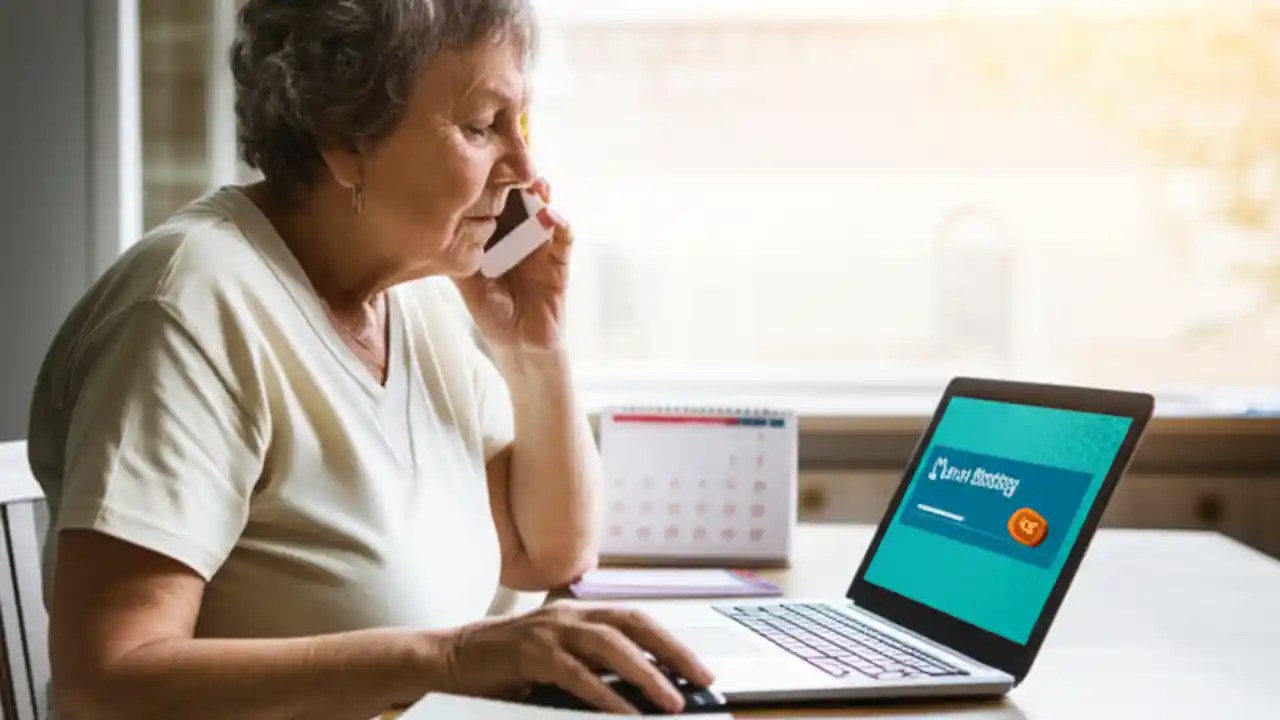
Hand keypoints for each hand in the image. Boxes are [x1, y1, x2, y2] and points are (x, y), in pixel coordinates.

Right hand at [442, 603, 714, 714]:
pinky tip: (624, 713)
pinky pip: (576, 673)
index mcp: (579, 612)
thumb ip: (593, 664)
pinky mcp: (530, 654)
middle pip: (634, 624)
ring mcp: (550, 631)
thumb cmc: (505, 662)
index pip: (637, 619)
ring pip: (610, 645)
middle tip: (702, 678)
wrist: (450, 657)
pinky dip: (604, 694)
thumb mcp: (557, 656)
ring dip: (646, 673)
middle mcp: (569, 614)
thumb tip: (639, 691)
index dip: (671, 641)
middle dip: (673, 652)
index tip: (699, 668)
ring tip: (671, 700)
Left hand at [454, 179, 571, 351]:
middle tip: (511, 165)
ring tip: (535, 184)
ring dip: (541, 194)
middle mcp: (519, 235)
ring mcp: (541, 245)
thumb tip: (433, 224)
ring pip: (544, 210)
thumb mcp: (467, 281)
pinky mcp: (559, 261)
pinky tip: (550, 215)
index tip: (479, 165)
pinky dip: (559, 223)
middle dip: (517, 180)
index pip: (493, 202)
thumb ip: (458, 254)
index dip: (489, 183)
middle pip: (520, 199)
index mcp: (496, 237)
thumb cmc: (492, 313)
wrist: (519, 345)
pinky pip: (564, 237)